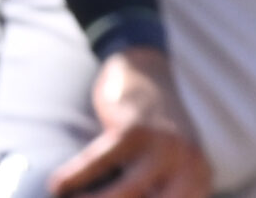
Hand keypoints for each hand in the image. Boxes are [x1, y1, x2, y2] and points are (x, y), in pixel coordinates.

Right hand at [52, 47, 210, 197]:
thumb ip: (152, 194)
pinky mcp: (137, 129)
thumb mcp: (162, 168)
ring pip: (122, 196)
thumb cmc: (148, 134)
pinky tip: (56, 185)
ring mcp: (165, 147)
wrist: (148, 70)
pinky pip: (99, 163)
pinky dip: (74, 178)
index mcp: (198, 185)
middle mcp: (189, 169)